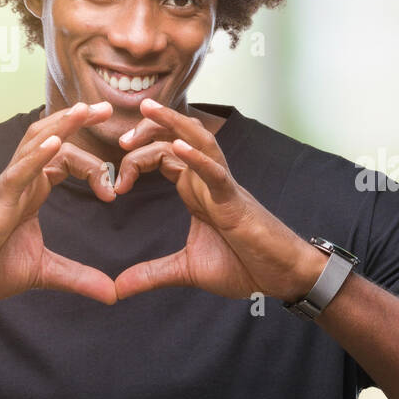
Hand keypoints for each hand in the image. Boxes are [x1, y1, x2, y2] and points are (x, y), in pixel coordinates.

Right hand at [0, 101, 120, 304]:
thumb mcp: (42, 272)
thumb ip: (78, 278)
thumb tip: (113, 294)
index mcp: (32, 193)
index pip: (64, 161)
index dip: (91, 164)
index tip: (113, 191)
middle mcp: (20, 183)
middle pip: (50, 139)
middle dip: (77, 121)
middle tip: (107, 109)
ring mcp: (7, 189)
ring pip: (34, 145)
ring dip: (60, 126)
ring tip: (83, 110)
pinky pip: (18, 173)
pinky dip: (37, 157)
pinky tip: (56, 143)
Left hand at [111, 99, 326, 301]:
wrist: (282, 276)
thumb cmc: (245, 266)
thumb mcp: (187, 270)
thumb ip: (151, 275)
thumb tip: (118, 289)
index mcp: (196, 192)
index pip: (164, 155)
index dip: (136, 158)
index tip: (116, 183)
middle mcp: (207, 181)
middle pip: (178, 137)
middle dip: (149, 129)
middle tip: (120, 139)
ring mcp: (223, 187)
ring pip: (199, 142)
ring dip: (173, 123)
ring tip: (149, 109)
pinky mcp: (235, 202)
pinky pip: (216, 173)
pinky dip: (197, 158)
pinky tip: (178, 147)